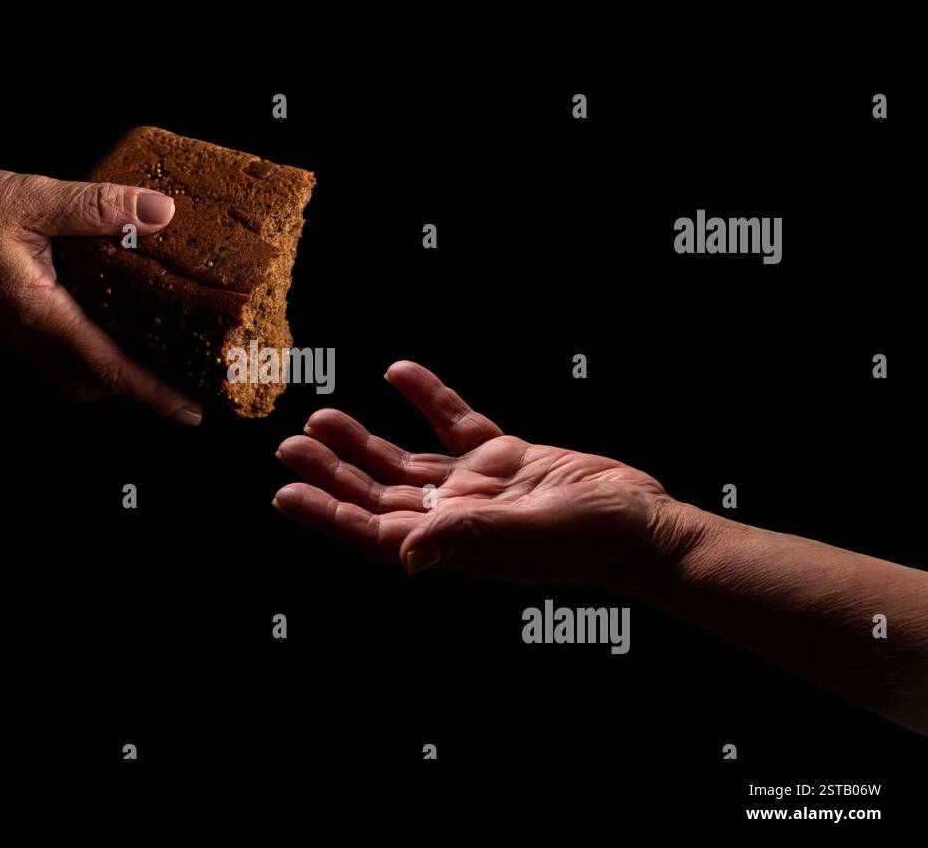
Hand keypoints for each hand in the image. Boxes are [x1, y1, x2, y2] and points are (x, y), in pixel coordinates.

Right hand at [0, 168, 201, 423]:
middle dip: (141, 392)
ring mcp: (15, 337)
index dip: (155, 393)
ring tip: (154, 362)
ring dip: (114, 378)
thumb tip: (159, 213)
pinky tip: (105, 328)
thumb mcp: (32, 198)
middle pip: (96, 386)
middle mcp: (29, 337)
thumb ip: (97, 206)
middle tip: (186, 384)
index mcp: (41, 314)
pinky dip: (89, 358)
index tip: (191, 411)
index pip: (110, 368)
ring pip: (74, 379)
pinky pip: (57, 360)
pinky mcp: (8, 327)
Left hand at [273, 361, 703, 592]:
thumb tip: (405, 555)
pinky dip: (426, 398)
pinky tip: (399, 372)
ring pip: (404, 461)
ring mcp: (477, 487)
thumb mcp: (527, 533)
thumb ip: (466, 536)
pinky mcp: (504, 456)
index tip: (283, 493)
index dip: (326, 513)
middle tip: (287, 445)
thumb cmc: (591, 538)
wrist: (644, 521)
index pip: (373, 529)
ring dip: (363, 440)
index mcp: (451, 543)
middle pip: (376, 492)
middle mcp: (454, 517)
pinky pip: (453, 424)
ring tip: (322, 416)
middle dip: (331, 471)